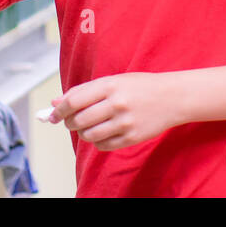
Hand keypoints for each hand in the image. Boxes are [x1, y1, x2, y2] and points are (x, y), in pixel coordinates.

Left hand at [48, 72, 178, 150]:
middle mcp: (117, 104)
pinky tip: (102, 132)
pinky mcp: (132, 138)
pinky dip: (97, 141)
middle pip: (79, 120)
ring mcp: (125, 122)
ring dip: (82, 133)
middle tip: (70, 121)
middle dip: (69, 123)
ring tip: (88, 126)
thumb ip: (84, 91)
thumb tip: (55, 102)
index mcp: (110, 85)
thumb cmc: (140, 86)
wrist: (173, 97)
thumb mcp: (113, 81)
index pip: (74, 101)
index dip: (59, 110)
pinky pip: (103, 145)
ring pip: (89, 135)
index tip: (53, 114)